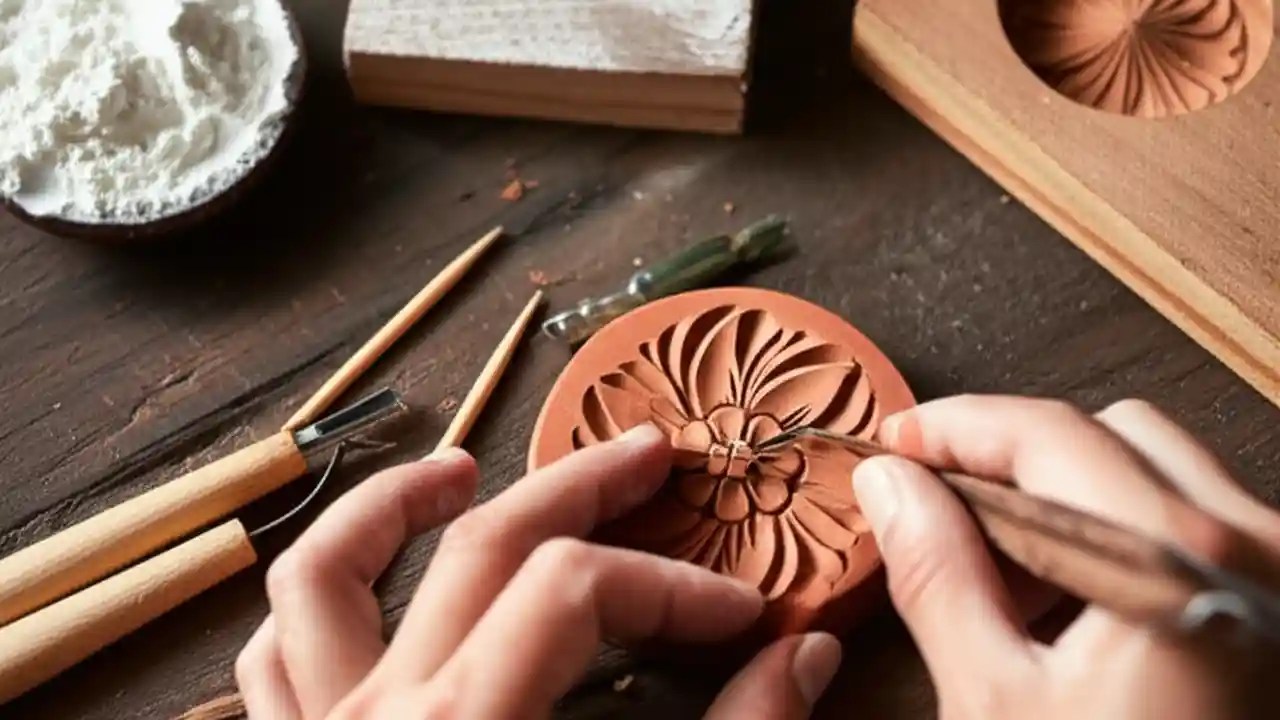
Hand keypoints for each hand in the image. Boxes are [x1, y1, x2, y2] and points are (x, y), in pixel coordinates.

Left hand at [235, 424, 842, 718]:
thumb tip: (805, 660)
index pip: (577, 593)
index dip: (675, 588)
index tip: (747, 618)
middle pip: (478, 547)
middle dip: (573, 492)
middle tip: (641, 456)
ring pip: (322, 577)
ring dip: (389, 508)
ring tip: (463, 472)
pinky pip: (273, 665)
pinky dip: (315, 608)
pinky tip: (368, 589)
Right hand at [852, 395, 1279, 719]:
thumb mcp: (998, 705)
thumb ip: (938, 576)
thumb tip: (891, 485)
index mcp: (1177, 564)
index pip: (1047, 435)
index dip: (955, 427)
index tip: (894, 444)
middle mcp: (1256, 550)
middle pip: (1111, 433)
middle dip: (1013, 456)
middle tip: (940, 508)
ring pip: (1163, 472)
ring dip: (1069, 494)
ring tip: (1004, 576)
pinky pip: (1202, 525)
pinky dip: (1123, 535)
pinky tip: (1073, 609)